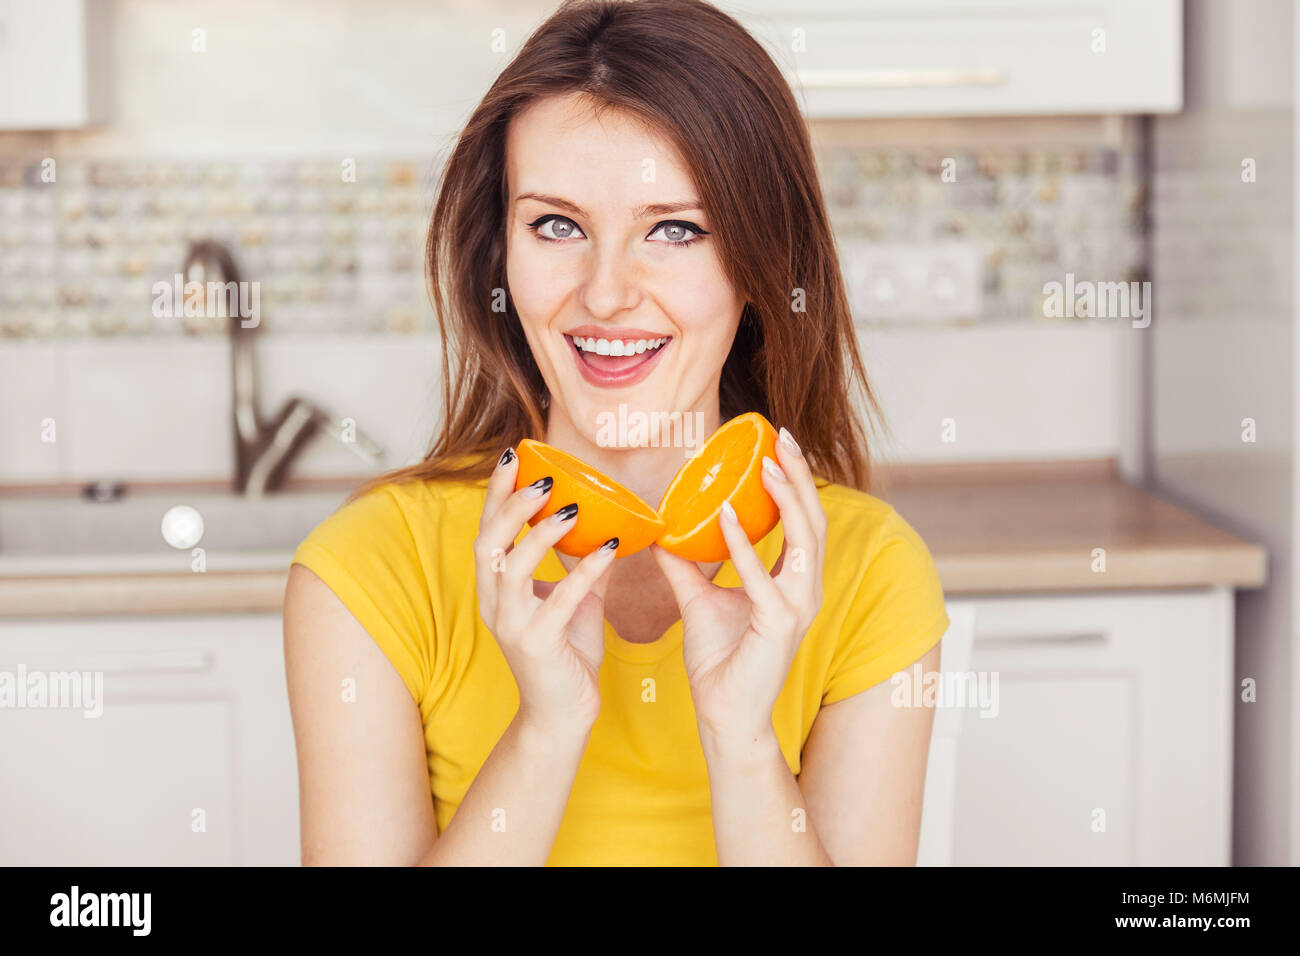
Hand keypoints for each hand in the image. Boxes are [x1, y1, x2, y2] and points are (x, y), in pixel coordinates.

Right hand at [474, 448, 619, 737]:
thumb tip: (611, 528)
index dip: (496, 492)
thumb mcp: (573, 602)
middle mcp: (495, 602)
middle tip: (542, 476)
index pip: (488, 529)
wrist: (562, 715)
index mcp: (497, 588)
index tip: (512, 455)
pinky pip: (559, 600)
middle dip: (510, 504)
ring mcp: (512, 624)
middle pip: (488, 542)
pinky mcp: (537, 644)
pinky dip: (583, 572)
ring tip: (571, 506)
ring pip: (512, 567)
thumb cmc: (566, 655)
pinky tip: (607, 551)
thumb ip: (583, 566)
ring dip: (540, 533)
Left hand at [650, 427, 826, 746]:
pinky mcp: (780, 625)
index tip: (777, 443)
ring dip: (786, 498)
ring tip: (765, 464)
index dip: (796, 480)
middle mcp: (805, 590)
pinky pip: (764, 576)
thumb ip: (685, 566)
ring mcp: (798, 608)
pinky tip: (724, 515)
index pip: (804, 520)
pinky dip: (744, 544)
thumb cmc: (720, 662)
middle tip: (779, 437)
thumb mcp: (697, 601)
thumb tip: (661, 533)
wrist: (723, 716)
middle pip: (814, 519)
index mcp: (793, 582)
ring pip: (805, 539)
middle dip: (800, 475)